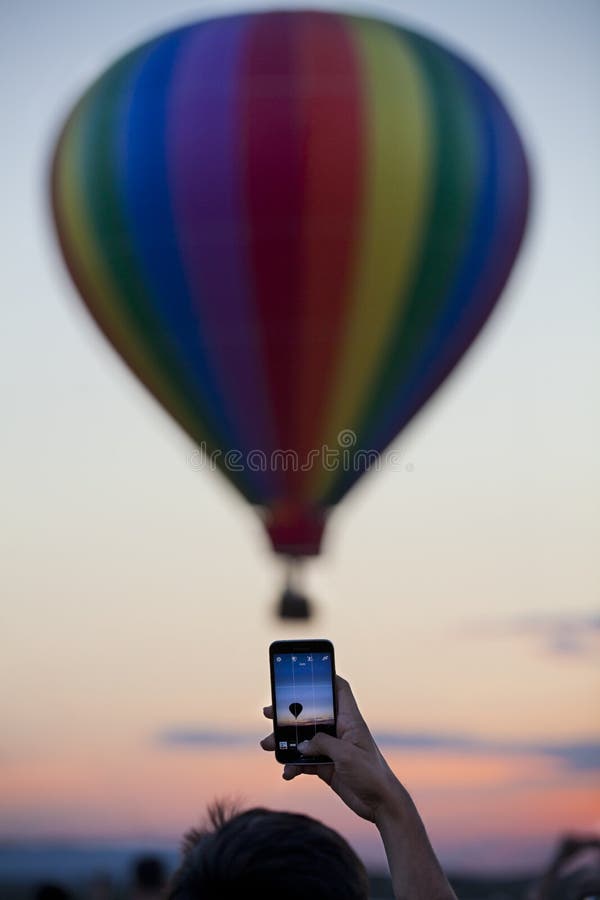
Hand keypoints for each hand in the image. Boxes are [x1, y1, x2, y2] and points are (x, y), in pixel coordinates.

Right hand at [260, 675, 406, 823]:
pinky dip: (293, 766)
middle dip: (290, 713)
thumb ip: (322, 744)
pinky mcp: (327, 767)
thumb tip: (301, 744)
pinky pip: (305, 762)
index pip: (340, 689)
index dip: (327, 676)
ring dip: (285, 742)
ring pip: (304, 740)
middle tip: (269, 712)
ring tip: (267, 745)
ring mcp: (332, 749)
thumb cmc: (371, 774)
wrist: (381, 806)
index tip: (306, 671)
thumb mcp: (345, 755)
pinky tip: (286, 773)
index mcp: (350, 720)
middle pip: (312, 714)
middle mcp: (340, 731)